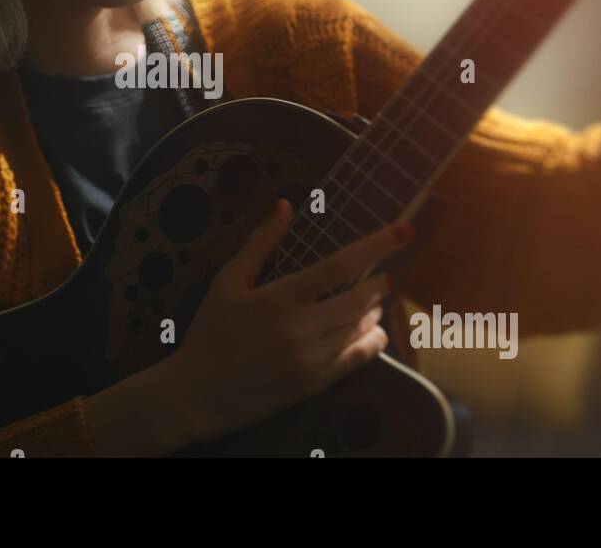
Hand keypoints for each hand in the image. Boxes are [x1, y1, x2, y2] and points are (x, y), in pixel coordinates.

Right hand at [161, 198, 413, 446]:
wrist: (198, 394)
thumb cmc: (210, 332)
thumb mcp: (227, 282)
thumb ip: (258, 243)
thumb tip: (284, 205)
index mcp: (278, 299)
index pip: (339, 266)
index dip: (375, 246)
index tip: (402, 233)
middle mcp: (299, 330)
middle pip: (357, 300)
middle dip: (378, 284)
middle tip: (386, 276)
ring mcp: (309, 360)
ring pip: (359, 329)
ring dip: (373, 311)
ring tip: (373, 301)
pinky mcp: (314, 384)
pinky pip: (355, 360)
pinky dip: (371, 342)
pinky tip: (375, 332)